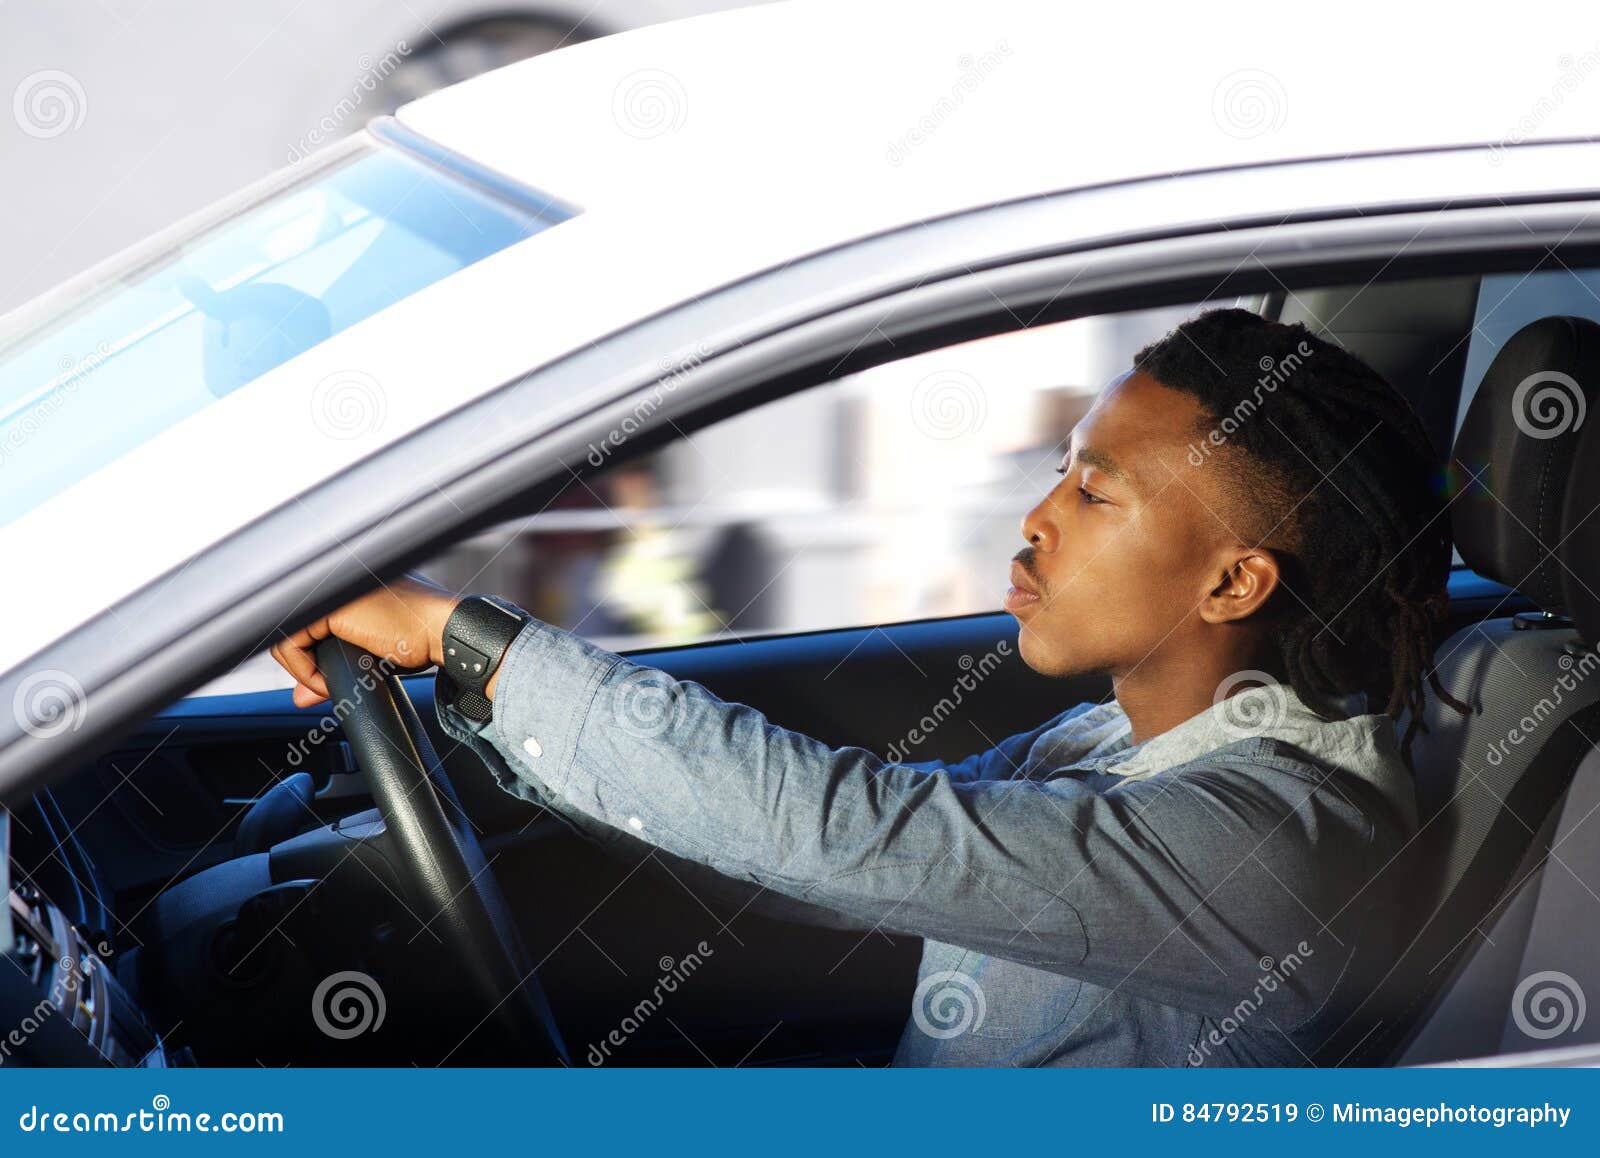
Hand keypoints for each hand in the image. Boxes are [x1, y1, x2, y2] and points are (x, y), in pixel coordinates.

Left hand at [270, 573, 459, 707]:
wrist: (444, 631)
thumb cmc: (423, 636)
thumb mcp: (369, 651)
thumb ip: (333, 665)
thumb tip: (300, 697)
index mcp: (346, 582)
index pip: (306, 619)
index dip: (309, 654)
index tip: (325, 679)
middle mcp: (334, 580)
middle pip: (294, 627)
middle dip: (303, 664)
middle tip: (326, 686)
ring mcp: (329, 590)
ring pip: (286, 636)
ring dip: (304, 669)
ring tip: (331, 683)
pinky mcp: (326, 608)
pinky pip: (290, 645)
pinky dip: (304, 670)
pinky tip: (328, 680)